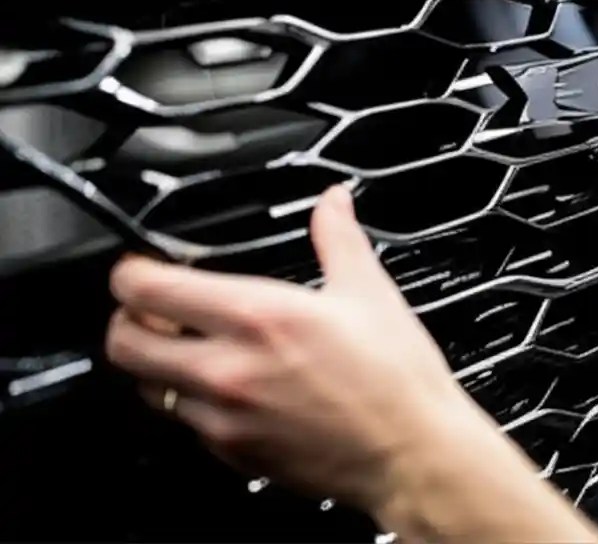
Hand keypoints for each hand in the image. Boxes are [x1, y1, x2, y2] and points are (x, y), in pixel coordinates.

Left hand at [105, 187, 479, 517]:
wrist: (413, 454)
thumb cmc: (397, 381)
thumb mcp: (370, 292)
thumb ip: (338, 238)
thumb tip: (332, 202)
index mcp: (260, 317)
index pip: (148, 287)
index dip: (132, 271)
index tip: (143, 267)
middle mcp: (229, 368)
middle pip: (125, 342)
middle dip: (128, 319)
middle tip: (152, 309)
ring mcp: (225, 417)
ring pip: (148, 388)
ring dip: (158, 363)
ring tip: (190, 349)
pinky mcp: (233, 453)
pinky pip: (186, 424)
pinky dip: (194, 402)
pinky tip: (229, 388)